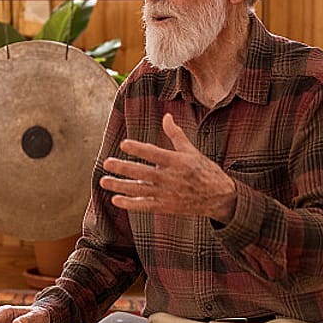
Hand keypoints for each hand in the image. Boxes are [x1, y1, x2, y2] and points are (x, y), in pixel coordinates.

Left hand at [100, 113, 236, 221]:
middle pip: (144, 172)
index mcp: (178, 162)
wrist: (219, 198)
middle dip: (124, 168)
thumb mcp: (192, 151)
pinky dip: (131, 204)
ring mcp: (168, 194)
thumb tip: (167, 116)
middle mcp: (172, 178)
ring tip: (103, 181)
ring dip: (120, 186)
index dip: (139, 149)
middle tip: (106, 162)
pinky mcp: (166, 206)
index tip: (123, 144)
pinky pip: (146, 205)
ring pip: (141, 190)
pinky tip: (116, 200)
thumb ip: (176, 135)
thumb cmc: (204, 171)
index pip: (155, 154)